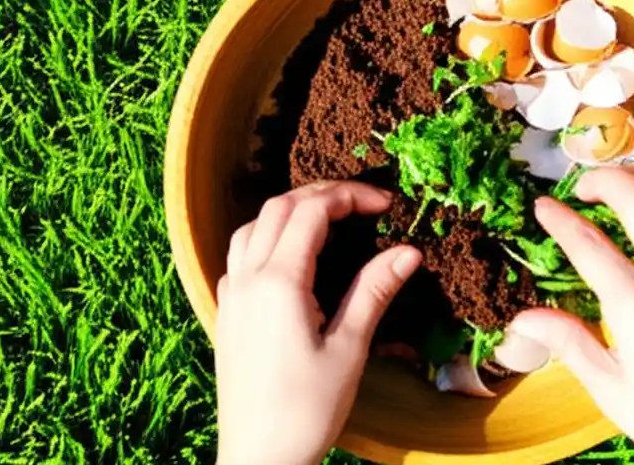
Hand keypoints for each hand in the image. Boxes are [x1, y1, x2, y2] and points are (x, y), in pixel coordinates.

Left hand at [215, 181, 421, 464]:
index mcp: (279, 282)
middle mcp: (247, 279)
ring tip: (328, 218)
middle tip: (362, 202)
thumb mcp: (349, 349)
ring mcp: (231, 295)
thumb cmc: (307, 410)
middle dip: (321, 194)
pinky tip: (290, 256)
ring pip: (252, 226)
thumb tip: (408, 251)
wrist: (258, 458)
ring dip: (289, 210)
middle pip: (278, 207)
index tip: (386, 203)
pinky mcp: (226, 313)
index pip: (311, 211)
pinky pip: (238, 255)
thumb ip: (374, 292)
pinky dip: (265, 237)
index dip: (350, 196)